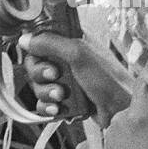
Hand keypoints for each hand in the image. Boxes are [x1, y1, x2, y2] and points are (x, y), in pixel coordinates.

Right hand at [19, 32, 135, 126]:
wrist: (121, 110)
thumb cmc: (109, 79)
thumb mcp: (78, 54)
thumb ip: (50, 43)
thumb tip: (26, 39)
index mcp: (72, 40)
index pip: (40, 38)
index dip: (36, 49)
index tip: (40, 55)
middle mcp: (67, 58)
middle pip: (35, 64)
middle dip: (40, 74)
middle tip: (54, 76)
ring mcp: (66, 79)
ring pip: (38, 85)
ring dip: (46, 93)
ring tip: (61, 96)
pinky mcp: (65, 98)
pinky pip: (44, 102)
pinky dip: (48, 107)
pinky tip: (58, 108)